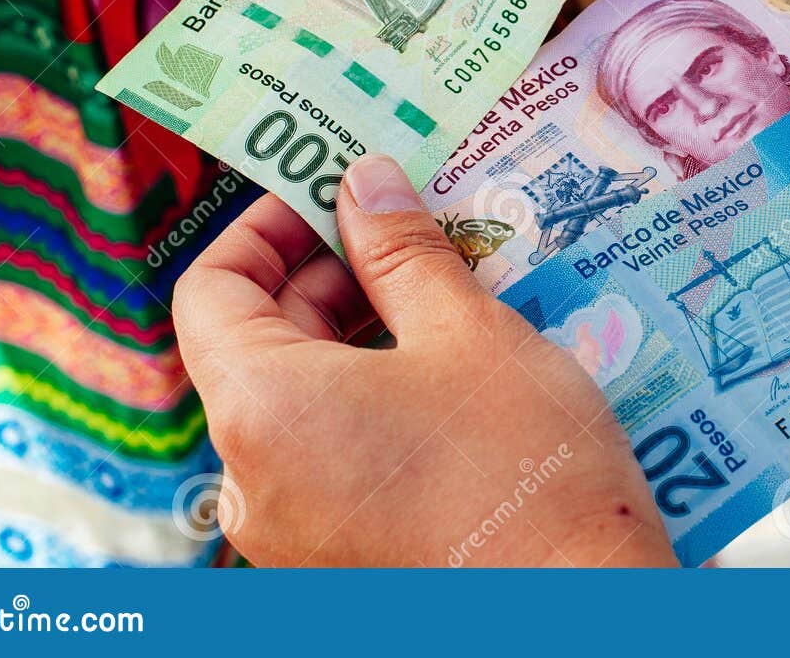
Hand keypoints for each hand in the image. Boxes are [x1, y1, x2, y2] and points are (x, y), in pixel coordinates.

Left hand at [173, 156, 676, 566]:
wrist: (579, 610)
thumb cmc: (523, 468)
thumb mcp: (467, 332)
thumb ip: (400, 249)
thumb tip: (364, 179)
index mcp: (261, 408)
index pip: (211, 290)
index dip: (265, 226)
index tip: (331, 193)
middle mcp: (253, 478)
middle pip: (254, 343)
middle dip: (325, 276)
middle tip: (407, 233)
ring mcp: (290, 531)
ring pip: (298, 401)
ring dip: (356, 336)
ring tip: (443, 299)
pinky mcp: (335, 561)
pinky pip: (327, 455)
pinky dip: (369, 400)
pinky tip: (448, 378)